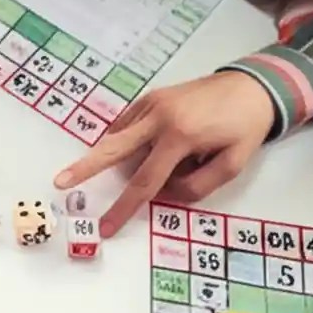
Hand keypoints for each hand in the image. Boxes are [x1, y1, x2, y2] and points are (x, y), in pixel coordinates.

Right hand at [54, 71, 273, 236]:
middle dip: (85, 167)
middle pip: (114, 149)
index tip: (106, 227)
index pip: (146, 182)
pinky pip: (127, 125)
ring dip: (115, 158)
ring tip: (128, 164)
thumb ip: (195, 186)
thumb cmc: (245, 127)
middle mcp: (160, 117)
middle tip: (60, 182)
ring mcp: (151, 104)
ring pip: (120, 138)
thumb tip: (162, 193)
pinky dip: (126, 141)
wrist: (253, 85)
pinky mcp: (150, 97)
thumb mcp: (232, 165)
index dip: (124, 208)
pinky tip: (141, 148)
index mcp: (181, 136)